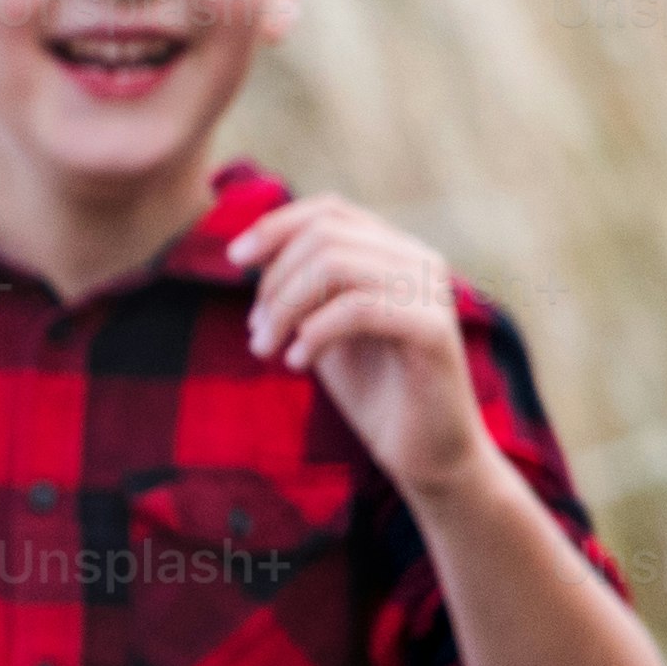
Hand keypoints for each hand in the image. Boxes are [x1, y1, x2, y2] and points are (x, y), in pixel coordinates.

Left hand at [233, 193, 486, 494]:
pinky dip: (314, 332)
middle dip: (275, 280)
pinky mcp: (433, 331)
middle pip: (326, 235)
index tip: (233, 259)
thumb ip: (299, 288)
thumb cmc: (374, 392)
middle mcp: (419, 261)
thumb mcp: (323, 328)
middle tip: (255, 332)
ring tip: (266, 349)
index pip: (330, 210)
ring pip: (336, 265)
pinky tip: (297, 362)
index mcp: (395, 252)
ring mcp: (431, 292)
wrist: (425, 454)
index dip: (276, 225)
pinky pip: (358, 308)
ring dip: (286, 307)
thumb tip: (251, 251)